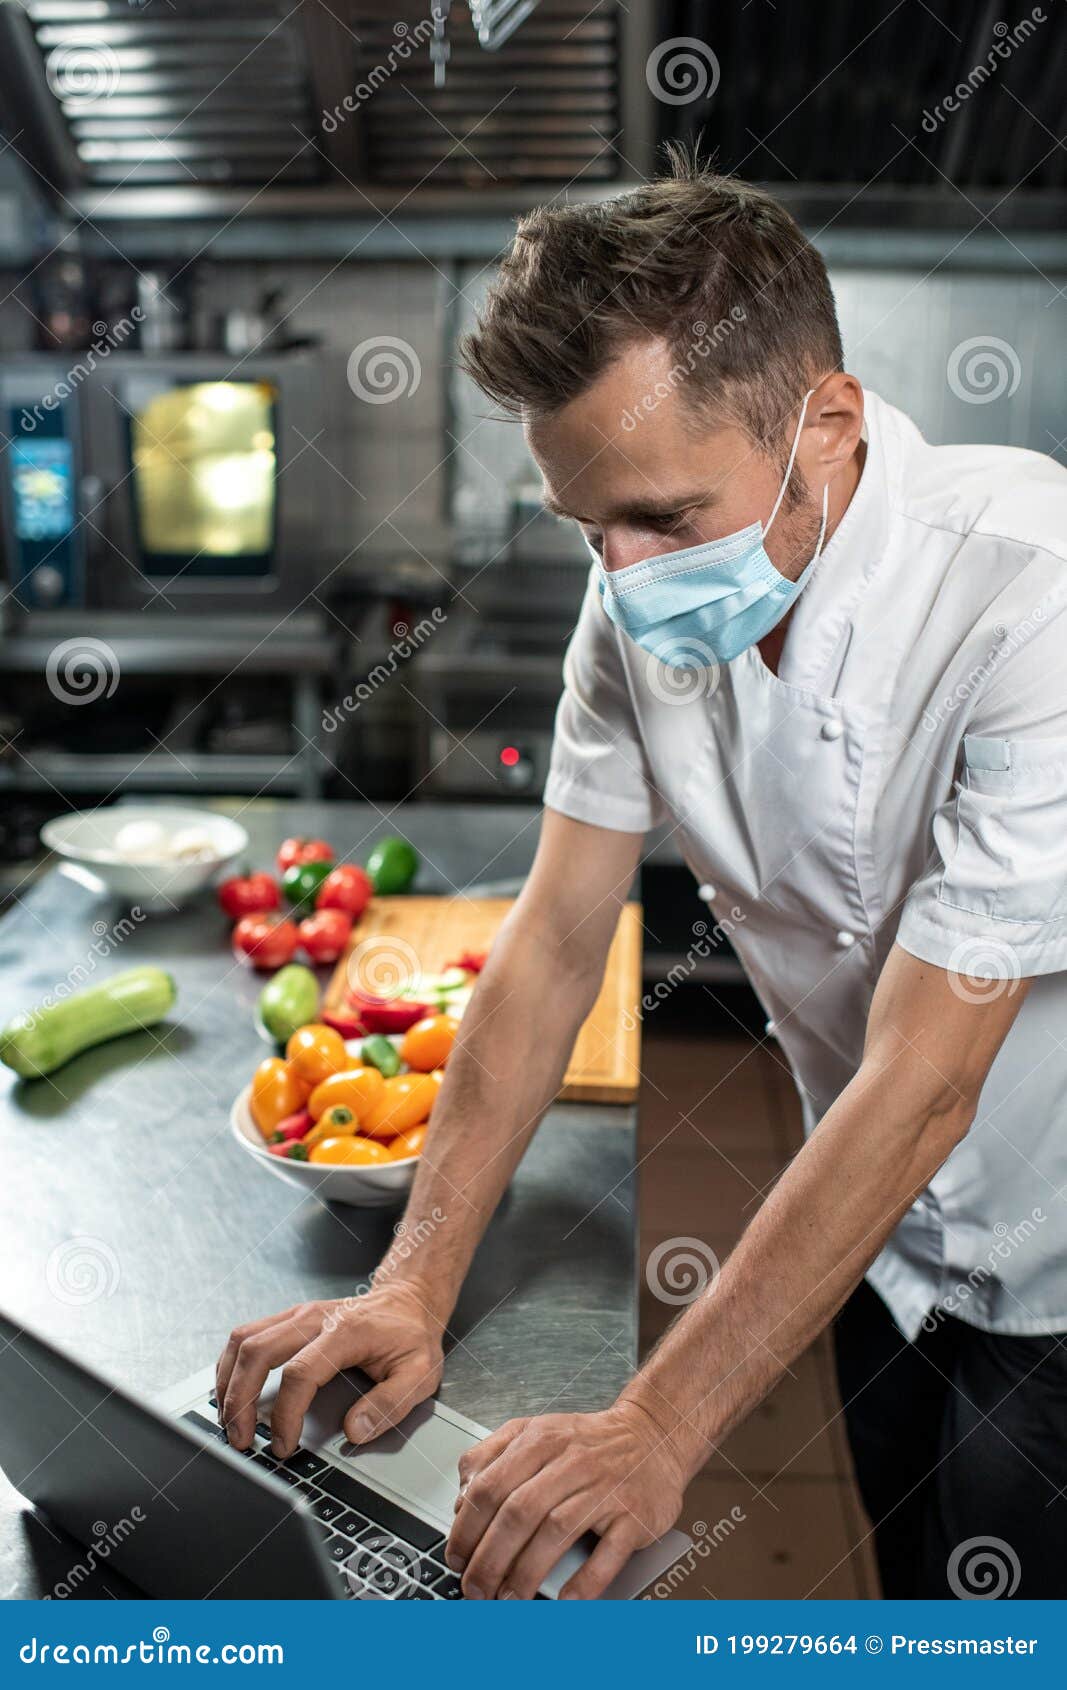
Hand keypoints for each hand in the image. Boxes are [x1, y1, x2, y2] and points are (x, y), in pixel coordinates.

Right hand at [214, 1281, 443, 1456]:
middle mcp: (314, 1318)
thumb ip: (391, 1404)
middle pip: (258, 1352)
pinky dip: (231, 1364)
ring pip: (243, 1339)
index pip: (300, 1373)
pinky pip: (246, 1335)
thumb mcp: (421, 1373)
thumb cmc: (411, 1336)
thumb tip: (355, 1432)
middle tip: (241, 1439)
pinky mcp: (288, 1318)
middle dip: (240, 1400)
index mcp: (344, 1332)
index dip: (286, 1414)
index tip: (284, 1445)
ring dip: (228, 1381)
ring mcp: (297, 1314)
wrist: (409, 1300)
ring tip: (228, 1420)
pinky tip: (231, 1390)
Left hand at [445, 1400, 685, 1599]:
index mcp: (541, 1440)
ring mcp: (606, 1487)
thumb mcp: (537, 1431)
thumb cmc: (589, 1443)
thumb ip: (492, 1456)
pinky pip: (607, 1553)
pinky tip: (563, 1600)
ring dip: (526, 1573)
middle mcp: (572, 1461)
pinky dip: (584, 1581)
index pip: (491, 1485)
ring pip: (556, 1532)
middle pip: (518, 1512)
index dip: (467, 1528)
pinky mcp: (634, 1514)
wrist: (654, 1435)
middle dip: (490, 1559)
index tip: (456, 1558)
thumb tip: (460, 1500)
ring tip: (507, 1600)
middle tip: (475, 1588)